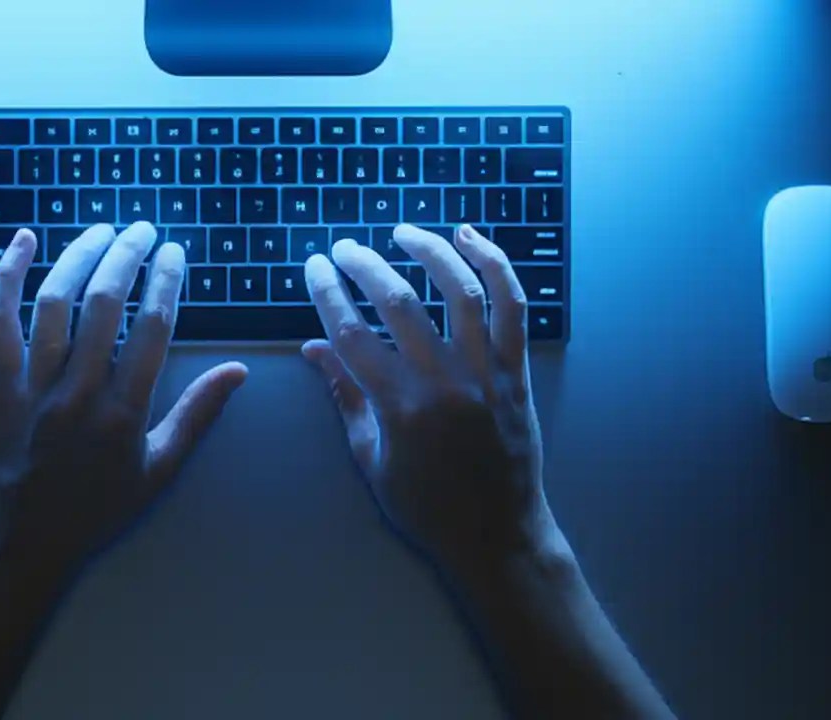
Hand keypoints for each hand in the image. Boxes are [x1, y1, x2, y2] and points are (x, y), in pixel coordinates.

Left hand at [0, 222, 247, 572]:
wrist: (20, 544)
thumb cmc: (94, 511)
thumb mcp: (157, 471)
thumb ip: (197, 416)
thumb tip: (238, 370)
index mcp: (126, 412)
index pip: (153, 328)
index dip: (166, 281)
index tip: (174, 252)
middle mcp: (81, 392)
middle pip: (106, 304)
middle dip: (128, 255)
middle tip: (143, 228)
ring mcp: (35, 387)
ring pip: (56, 303)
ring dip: (80, 256)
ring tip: (101, 230)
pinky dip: (7, 276)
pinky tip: (23, 241)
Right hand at [302, 224, 553, 574]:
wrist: (496, 535)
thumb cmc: (424, 505)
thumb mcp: (370, 458)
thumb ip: (345, 397)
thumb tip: (314, 348)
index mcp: (399, 407)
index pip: (352, 334)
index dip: (327, 293)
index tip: (314, 267)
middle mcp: (443, 382)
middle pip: (398, 303)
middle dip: (364, 266)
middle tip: (344, 248)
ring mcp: (486, 373)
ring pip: (459, 291)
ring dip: (429, 251)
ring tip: (403, 231)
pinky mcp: (517, 371)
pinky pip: (512, 305)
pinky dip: (494, 264)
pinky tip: (470, 238)